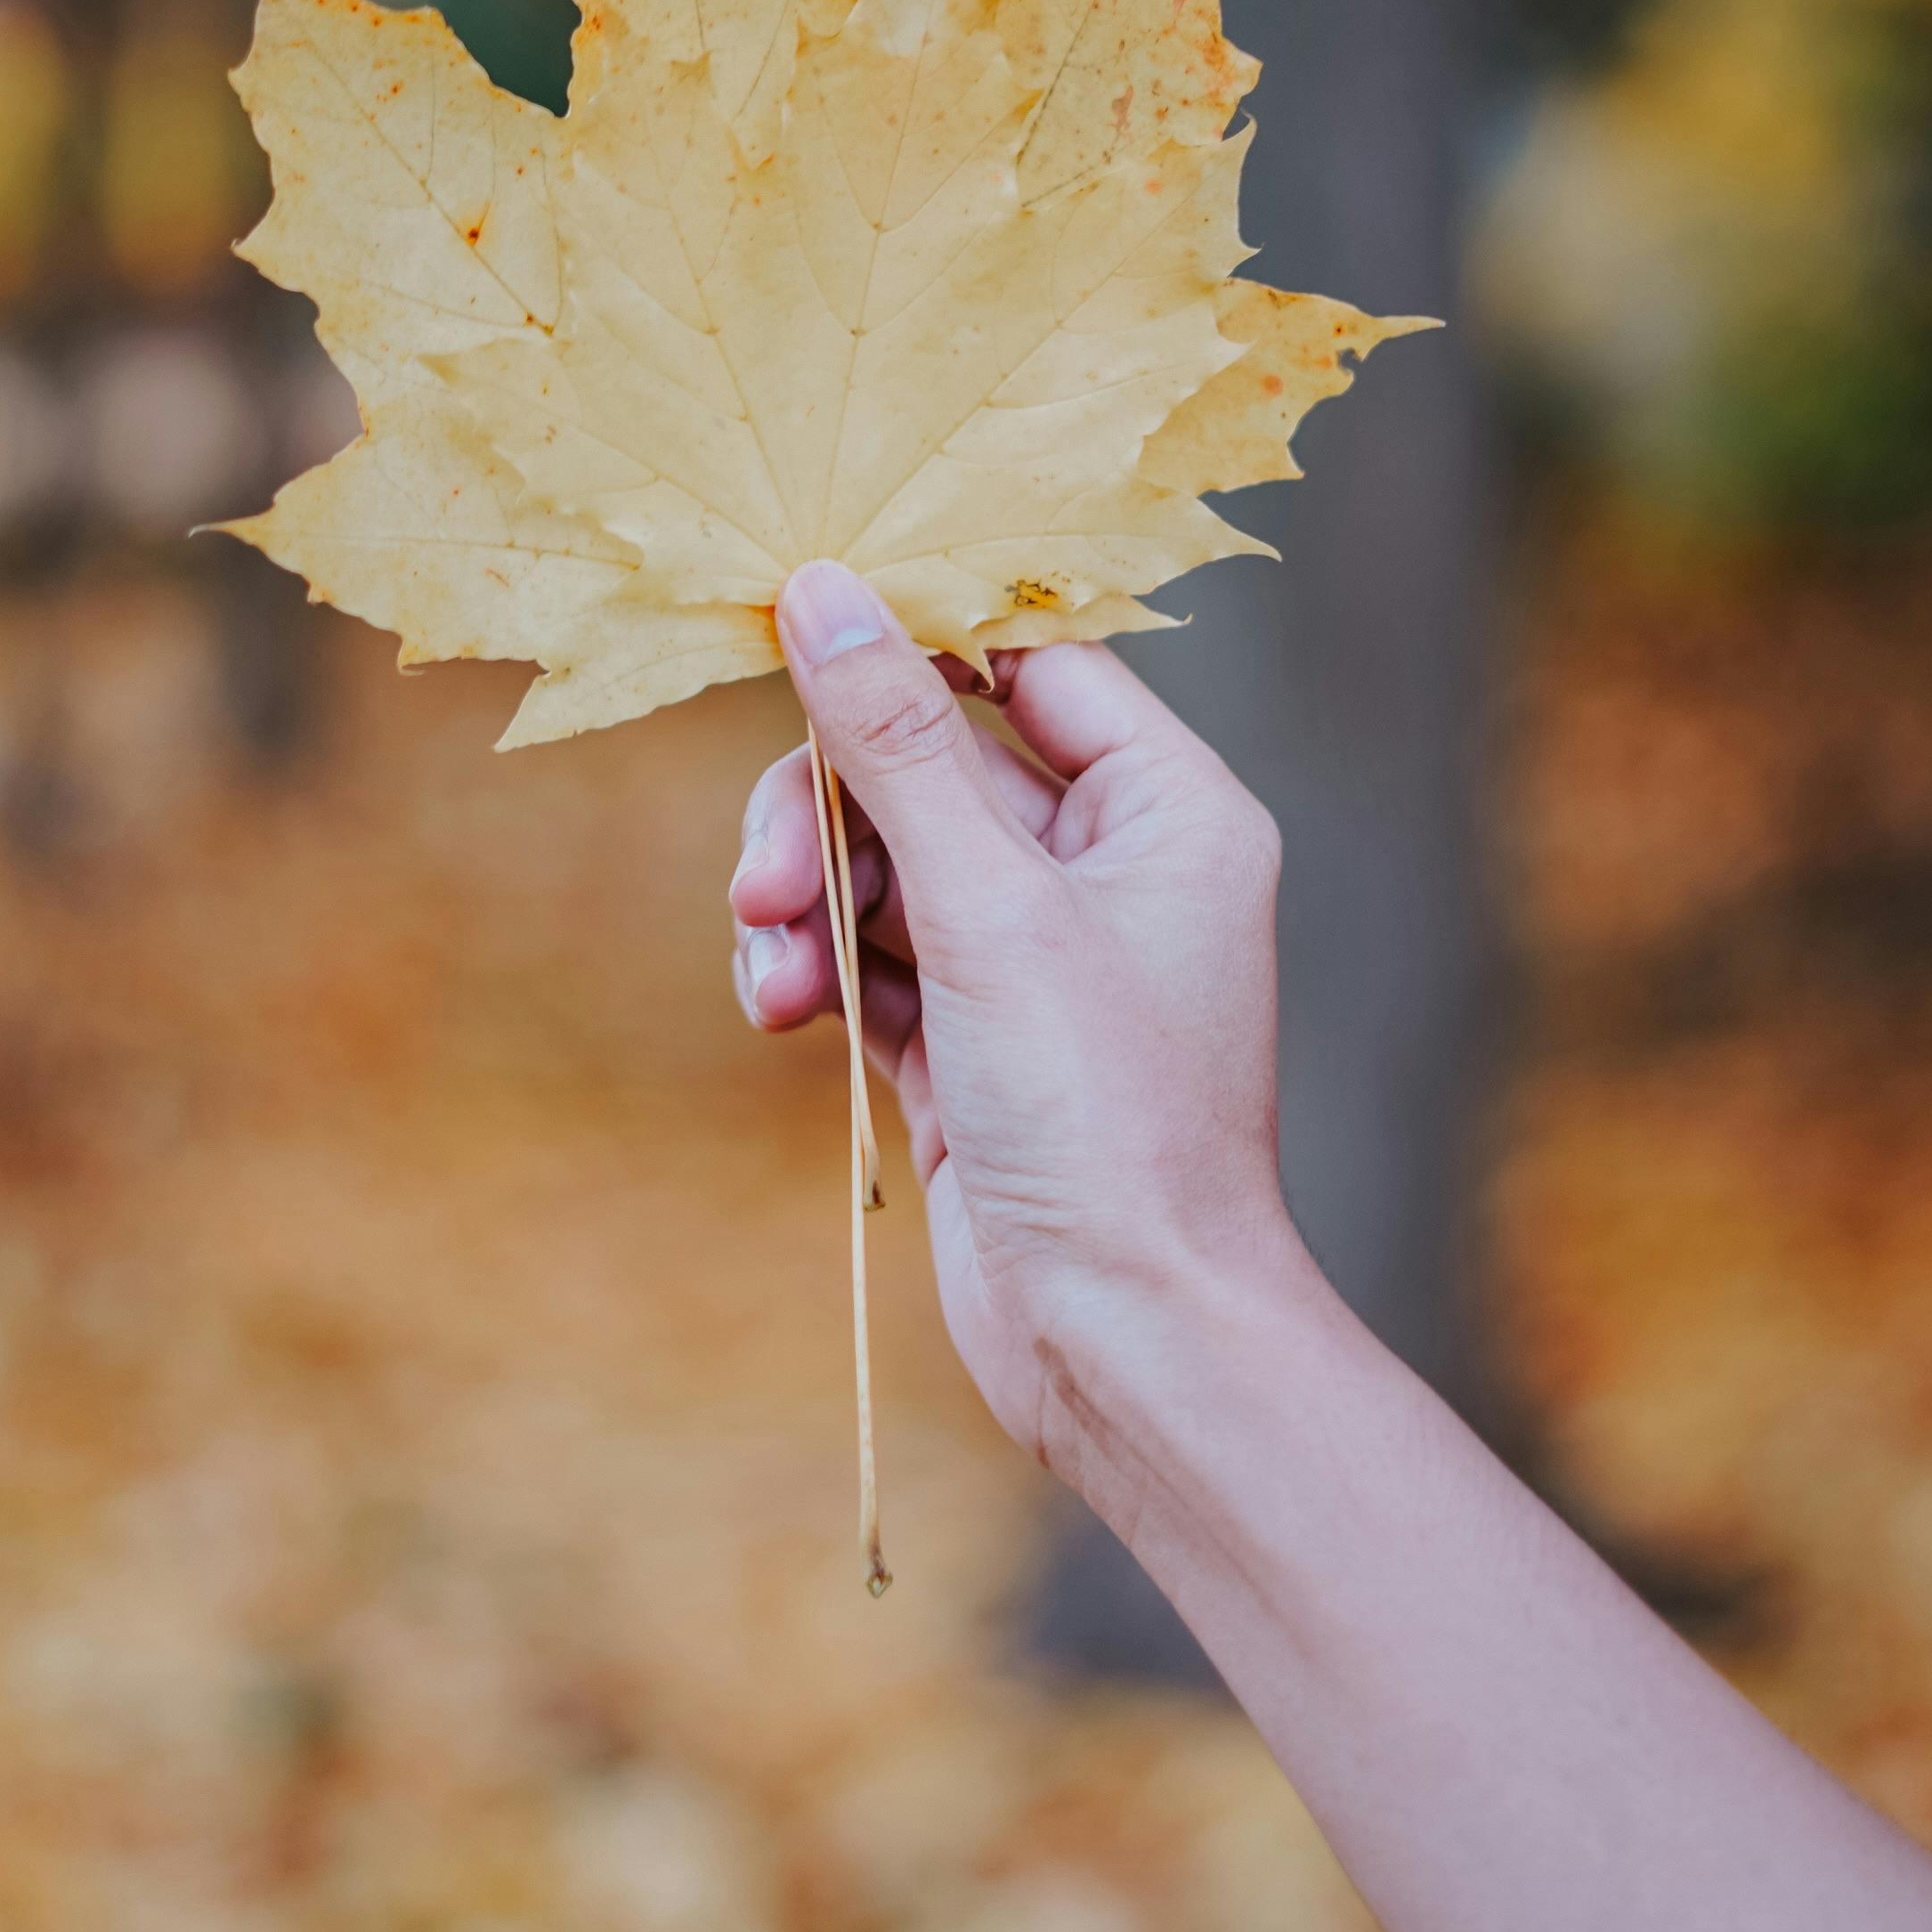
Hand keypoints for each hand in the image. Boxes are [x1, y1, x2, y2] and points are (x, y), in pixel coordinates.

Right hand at [729, 559, 1307, 1480]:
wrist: (1128, 1341)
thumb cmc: (1106, 1120)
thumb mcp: (989, 909)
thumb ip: (897, 744)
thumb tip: (825, 589)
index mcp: (1166, 809)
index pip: (1028, 663)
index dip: (910, 645)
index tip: (791, 631)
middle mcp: (1110, 870)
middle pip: (928, 764)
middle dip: (828, 812)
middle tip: (765, 881)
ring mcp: (1036, 962)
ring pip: (880, 864)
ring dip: (806, 902)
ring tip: (774, 976)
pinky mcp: (972, 1043)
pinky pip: (867, 956)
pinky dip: (815, 972)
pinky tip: (783, 1012)